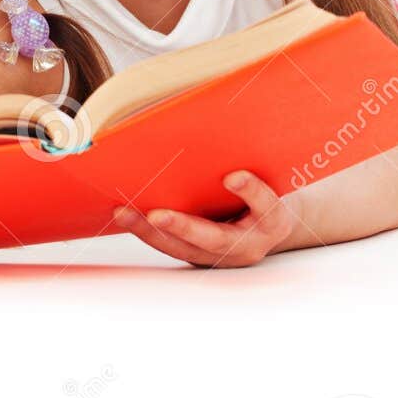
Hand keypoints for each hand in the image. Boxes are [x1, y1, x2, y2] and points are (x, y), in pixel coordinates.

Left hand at [113, 170, 295, 267]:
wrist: (268, 230)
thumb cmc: (267, 197)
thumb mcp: (273, 182)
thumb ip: (256, 171)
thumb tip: (225, 140)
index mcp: (273, 223)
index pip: (266, 207)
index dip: (251, 192)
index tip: (233, 176)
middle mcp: (248, 246)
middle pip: (214, 240)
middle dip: (183, 227)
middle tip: (157, 216)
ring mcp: (221, 257)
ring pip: (183, 249)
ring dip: (151, 232)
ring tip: (124, 213)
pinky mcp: (199, 257)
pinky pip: (171, 247)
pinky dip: (147, 232)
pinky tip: (125, 215)